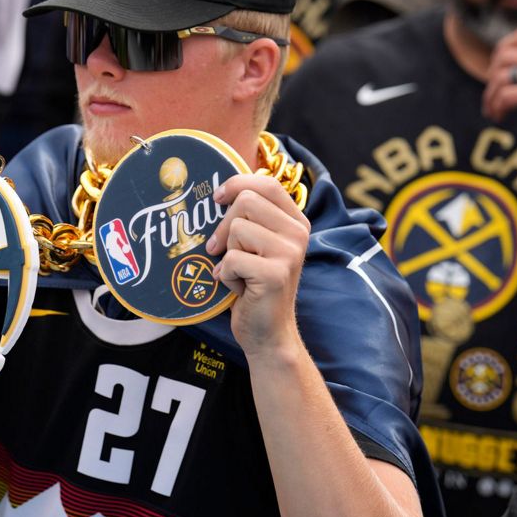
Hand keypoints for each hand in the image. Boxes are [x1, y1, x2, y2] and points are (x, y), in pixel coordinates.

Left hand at [206, 174, 310, 357]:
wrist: (267, 332)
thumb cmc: (254, 286)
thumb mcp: (257, 245)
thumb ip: (250, 218)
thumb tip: (219, 191)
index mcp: (296, 222)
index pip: (268, 184)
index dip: (238, 183)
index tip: (218, 198)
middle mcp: (298, 233)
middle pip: (246, 201)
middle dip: (224, 227)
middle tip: (221, 250)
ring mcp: (290, 253)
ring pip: (236, 228)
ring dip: (227, 253)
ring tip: (239, 272)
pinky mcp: (275, 273)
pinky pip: (232, 258)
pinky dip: (225, 274)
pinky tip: (238, 287)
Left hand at [482, 27, 516, 154]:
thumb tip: (505, 68)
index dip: (502, 47)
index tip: (496, 66)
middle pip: (504, 55)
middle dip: (490, 74)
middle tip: (492, 92)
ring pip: (500, 77)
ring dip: (490, 96)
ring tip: (492, 110)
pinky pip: (504, 96)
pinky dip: (496, 108)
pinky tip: (500, 116)